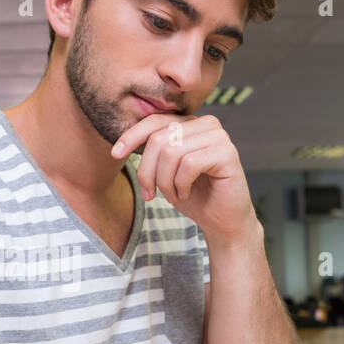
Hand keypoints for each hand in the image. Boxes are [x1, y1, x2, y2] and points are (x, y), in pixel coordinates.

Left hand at [111, 112, 253, 240]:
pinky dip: (180, 185)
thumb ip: (153, 152)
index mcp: (191, 124)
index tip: (115, 154)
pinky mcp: (227, 154)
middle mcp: (207, 124)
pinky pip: (189, 164)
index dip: (132, 136)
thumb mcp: (165, 171)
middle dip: (148, 171)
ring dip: (165, 182)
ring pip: (171, 152)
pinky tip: (185, 194)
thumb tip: (122, 143)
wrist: (223, 221)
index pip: (155, 122)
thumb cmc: (194, 196)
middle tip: (151, 194)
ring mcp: (219, 137)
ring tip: (172, 196)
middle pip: (159, 139)